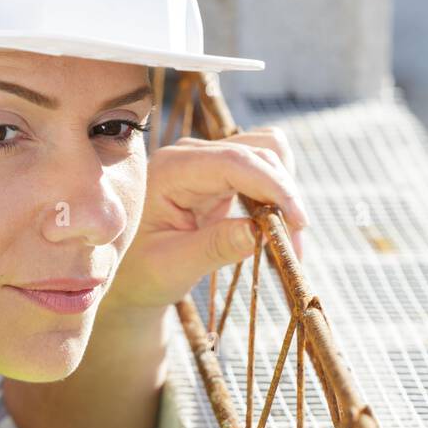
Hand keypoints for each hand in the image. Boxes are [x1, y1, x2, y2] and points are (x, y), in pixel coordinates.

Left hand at [111, 126, 308, 311]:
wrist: (128, 276)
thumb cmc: (140, 273)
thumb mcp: (172, 267)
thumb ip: (214, 247)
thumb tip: (261, 232)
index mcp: (171, 171)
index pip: (235, 162)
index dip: (274, 187)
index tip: (298, 222)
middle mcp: (190, 155)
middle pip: (259, 151)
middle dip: (284, 196)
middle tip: (293, 249)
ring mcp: (206, 160)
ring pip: (267, 153)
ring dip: (285, 192)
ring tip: (286, 240)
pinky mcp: (220, 173)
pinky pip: (262, 169)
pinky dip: (277, 194)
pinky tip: (274, 227)